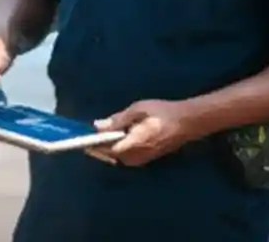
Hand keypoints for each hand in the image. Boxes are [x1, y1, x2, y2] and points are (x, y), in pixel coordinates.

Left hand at [86, 99, 200, 166]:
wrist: (187, 122)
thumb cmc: (163, 112)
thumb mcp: (139, 109)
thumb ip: (118, 119)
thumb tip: (98, 126)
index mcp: (135, 143)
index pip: (108, 150)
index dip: (93, 145)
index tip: (81, 139)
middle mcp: (137, 156)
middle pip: (110, 156)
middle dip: (97, 146)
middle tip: (86, 135)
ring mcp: (142, 160)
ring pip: (117, 157)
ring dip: (106, 148)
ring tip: (97, 135)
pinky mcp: (145, 159)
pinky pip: (125, 156)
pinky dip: (116, 148)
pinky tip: (113, 138)